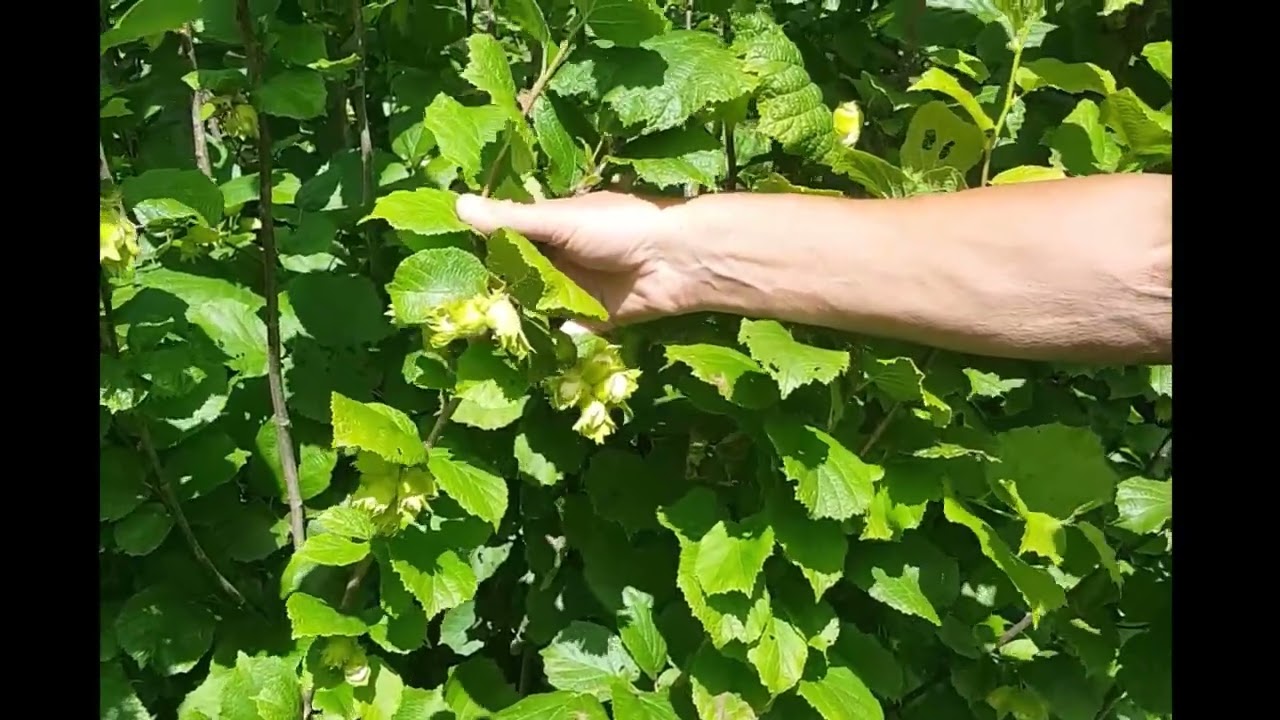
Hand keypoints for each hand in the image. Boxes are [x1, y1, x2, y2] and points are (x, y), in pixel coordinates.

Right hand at [455, 191, 700, 325]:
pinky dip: (543, 342)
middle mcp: (556, 259)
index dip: (476, 252)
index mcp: (548, 227)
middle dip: (491, 294)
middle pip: (514, 279)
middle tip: (453, 313)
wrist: (678, 260)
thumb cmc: (621, 225)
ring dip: (513, 321)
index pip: (502, 239)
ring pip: (533, 309)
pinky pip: (559, 334)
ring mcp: (572, 291)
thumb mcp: (561, 220)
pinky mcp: (589, 321)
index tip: (439, 267)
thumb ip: (512, 219)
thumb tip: (458, 204)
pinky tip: (515, 354)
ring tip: (476, 338)